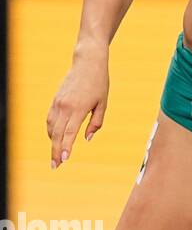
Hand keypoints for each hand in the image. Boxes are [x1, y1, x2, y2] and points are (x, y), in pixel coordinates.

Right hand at [47, 46, 109, 168]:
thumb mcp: (103, 103)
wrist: (87, 63)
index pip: (70, 132)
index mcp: (79, 108)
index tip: (64, 160)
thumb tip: (87, 139)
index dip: (66, 147)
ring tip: (56, 156)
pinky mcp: (55, 100)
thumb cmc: (99, 83)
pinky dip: (51, 131)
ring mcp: (58, 103)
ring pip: (51, 127)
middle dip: (56, 151)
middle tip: (55, 166)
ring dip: (52, 142)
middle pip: (58, 133)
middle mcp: (65, 106)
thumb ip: (96, 122)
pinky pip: (50, 119)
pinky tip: (55, 139)